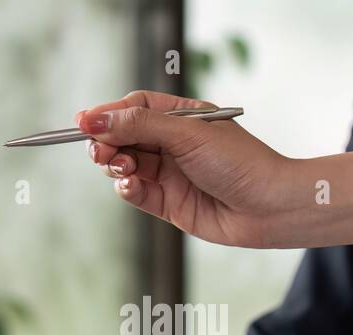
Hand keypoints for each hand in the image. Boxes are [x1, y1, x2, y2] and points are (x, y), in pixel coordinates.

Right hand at [77, 91, 352, 247]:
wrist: (270, 207)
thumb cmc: (239, 163)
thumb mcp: (186, 134)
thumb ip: (138, 126)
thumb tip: (94, 119)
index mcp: (181, 117)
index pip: (133, 109)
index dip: (107, 115)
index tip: (83, 122)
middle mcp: (173, 144)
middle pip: (124, 138)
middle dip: (107, 143)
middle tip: (99, 151)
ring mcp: (170, 174)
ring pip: (126, 166)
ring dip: (116, 166)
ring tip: (120, 168)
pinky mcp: (169, 204)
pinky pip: (137, 193)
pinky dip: (127, 189)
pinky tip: (129, 186)